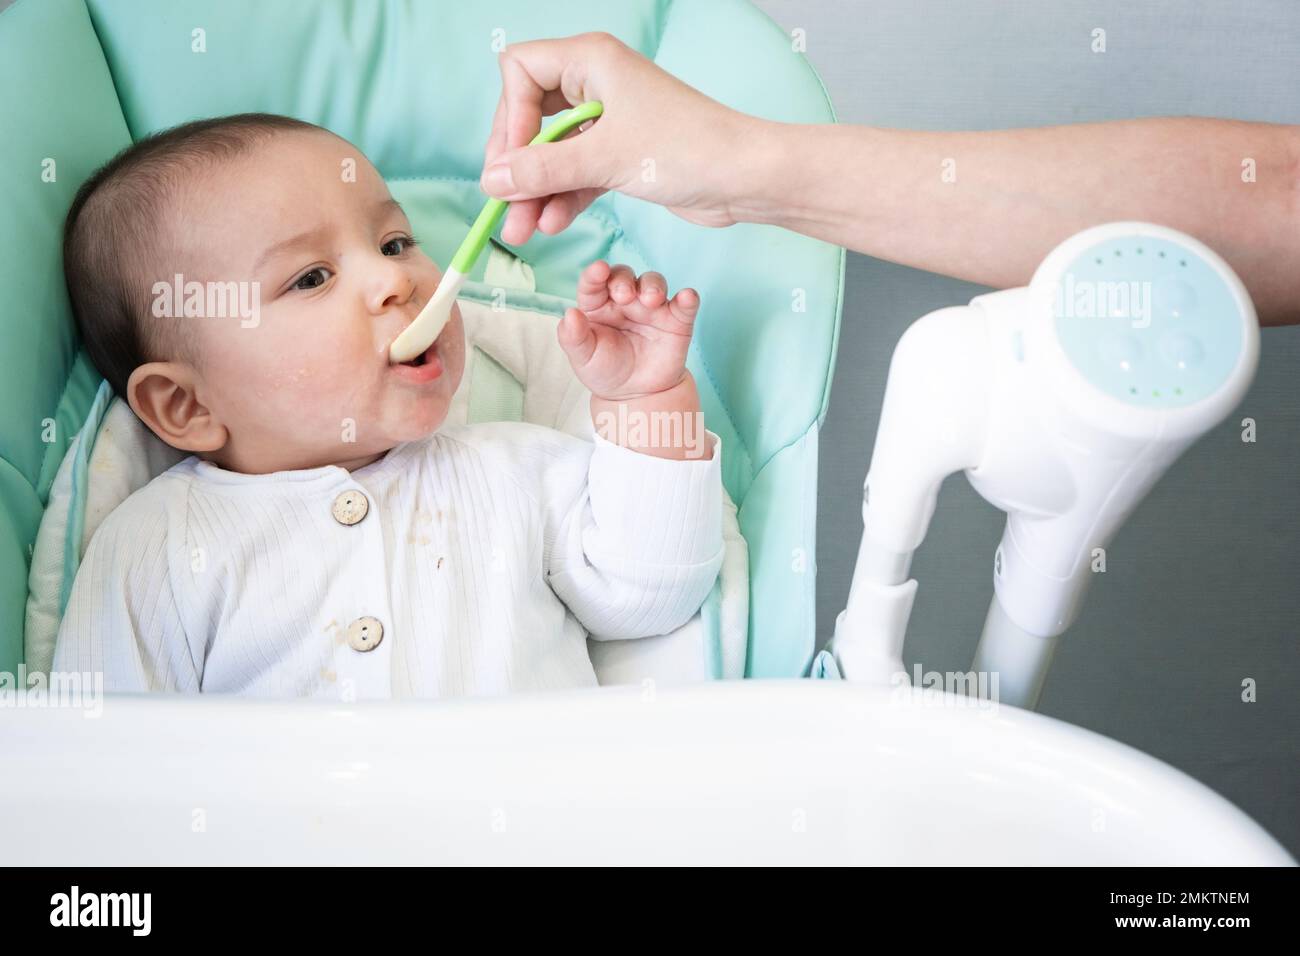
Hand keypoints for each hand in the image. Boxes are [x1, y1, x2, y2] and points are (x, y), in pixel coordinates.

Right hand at [481, 32, 753, 244]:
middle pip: (530, 117)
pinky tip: (551, 225)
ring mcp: (610, 120)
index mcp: (591, 60)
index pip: (520, 71)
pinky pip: (578, 173)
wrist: (745, 179)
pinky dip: (564, 197)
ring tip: (521, 232)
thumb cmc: (686, 149)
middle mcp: (596, 83)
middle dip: (517, 165)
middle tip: (503, 206)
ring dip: (536, 191)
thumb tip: (491, 181)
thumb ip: (544, 170)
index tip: (513, 163)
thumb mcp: (605, 158)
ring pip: (554, 152)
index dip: (509, 118)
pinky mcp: (623, 154)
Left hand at [558, 260, 698, 400]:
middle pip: (625, 276)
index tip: (598, 270)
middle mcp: (625, 300)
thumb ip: (573, 337)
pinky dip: (688, 298)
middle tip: (625, 295)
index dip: (595, 274)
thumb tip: (569, 314)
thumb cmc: (606, 370)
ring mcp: (652, 308)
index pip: (594, 283)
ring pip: (654, 282)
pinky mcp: (676, 321)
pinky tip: (687, 297)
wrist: (636, 396)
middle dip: (624, 280)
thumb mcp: (583, 358)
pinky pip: (685, 304)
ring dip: (653, 285)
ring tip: (651, 300)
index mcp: (598, 304)